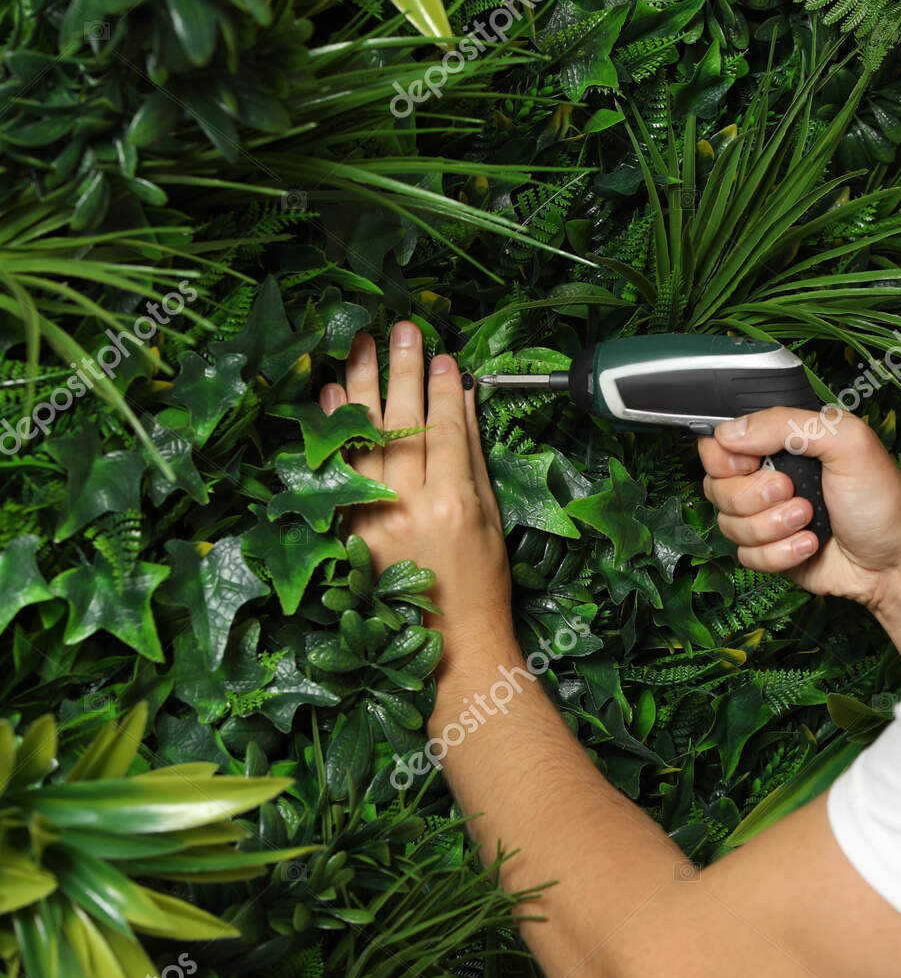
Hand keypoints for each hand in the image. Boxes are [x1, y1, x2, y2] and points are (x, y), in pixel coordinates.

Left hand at [318, 323, 512, 653]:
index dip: (444, 389)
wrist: (450, 647)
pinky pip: (338, 471)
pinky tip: (333, 396)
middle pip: (403, 425)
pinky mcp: (348, 534)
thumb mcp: (490, 520)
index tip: (443, 355)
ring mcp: (372, 521)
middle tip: (400, 330)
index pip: (448, 429)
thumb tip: (464, 402)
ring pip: (365, 441)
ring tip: (362, 346)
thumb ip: (474, 459)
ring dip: (363, 388)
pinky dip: (335, 432)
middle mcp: (409, 508)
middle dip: (402, 372)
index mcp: (454, 504)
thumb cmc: (481, 587)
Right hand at [697, 407, 900, 609]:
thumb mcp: (845, 441)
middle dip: (754, 495)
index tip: (751, 463)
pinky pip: (746, 555)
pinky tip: (810, 545)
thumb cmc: (882, 498)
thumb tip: (731, 431)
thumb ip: (786, 423)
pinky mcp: (770, 551)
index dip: (726, 456)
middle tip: (791, 490)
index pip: (720, 441)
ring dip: (772, 526)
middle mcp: (770, 475)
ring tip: (809, 519)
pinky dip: (779, 553)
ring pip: (729, 524)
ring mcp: (767, 516)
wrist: (897, 560)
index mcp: (783, 442)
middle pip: (717, 485)